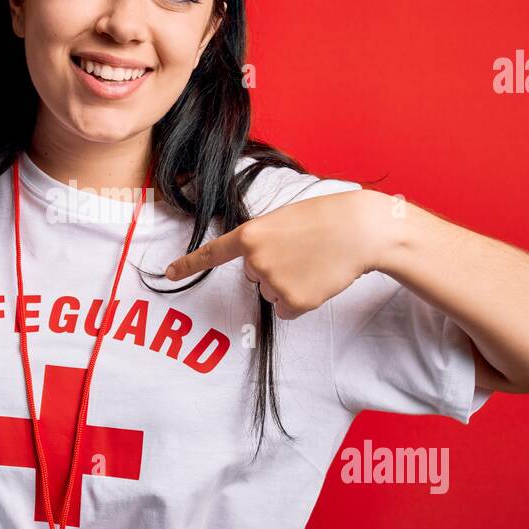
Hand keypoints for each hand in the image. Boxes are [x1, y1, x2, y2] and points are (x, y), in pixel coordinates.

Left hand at [163, 189, 393, 319]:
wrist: (359, 230)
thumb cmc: (325, 219)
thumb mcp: (283, 220)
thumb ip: (262, 242)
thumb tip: (257, 271)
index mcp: (250, 235)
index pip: (213, 253)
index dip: (189, 264)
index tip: (169, 272)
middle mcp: (255, 262)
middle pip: (254, 275)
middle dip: (274, 266)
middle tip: (302, 249)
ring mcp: (273, 284)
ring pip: (271, 292)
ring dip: (289, 282)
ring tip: (313, 262)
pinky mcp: (293, 302)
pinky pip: (286, 309)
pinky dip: (300, 300)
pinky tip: (316, 280)